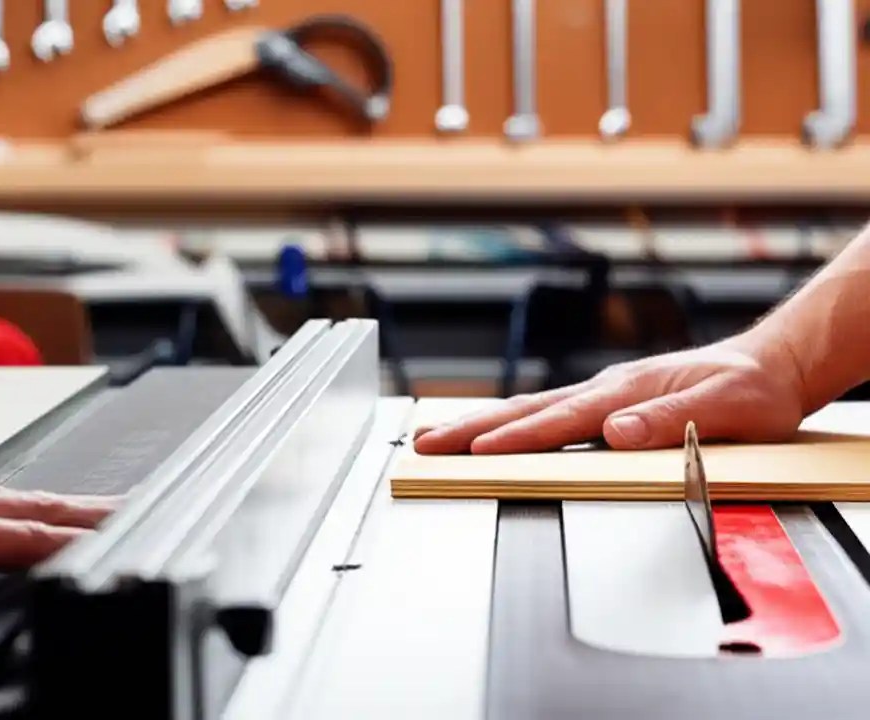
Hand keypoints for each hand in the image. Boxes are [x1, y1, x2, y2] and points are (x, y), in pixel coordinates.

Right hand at [0, 467, 113, 612]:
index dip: (19, 503)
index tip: (51, 507)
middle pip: (21, 494)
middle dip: (71, 501)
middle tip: (120, 501)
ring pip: (36, 508)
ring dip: (84, 513)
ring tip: (129, 515)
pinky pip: (25, 539)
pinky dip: (66, 539)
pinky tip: (99, 542)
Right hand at [413, 335, 806, 454]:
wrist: (769, 365)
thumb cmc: (751, 390)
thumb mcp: (729, 409)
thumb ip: (671, 422)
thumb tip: (615, 432)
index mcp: (627, 392)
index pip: (560, 420)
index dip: (516, 438)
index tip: (477, 450)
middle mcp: (605, 390)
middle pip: (524, 410)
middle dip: (470, 428)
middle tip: (424, 442)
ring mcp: (600, 394)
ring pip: (526, 409)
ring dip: (478, 424)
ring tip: (434, 436)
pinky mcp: (603, 402)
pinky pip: (543, 412)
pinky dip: (506, 421)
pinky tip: (486, 431)